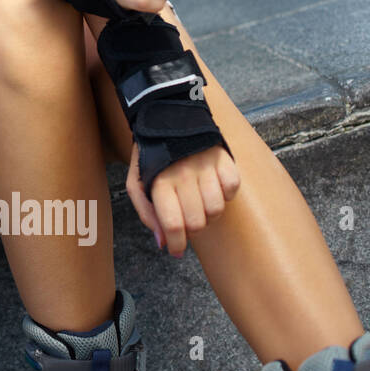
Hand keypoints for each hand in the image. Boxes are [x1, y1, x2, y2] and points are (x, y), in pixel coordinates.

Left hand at [124, 139, 240, 256]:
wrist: (169, 118)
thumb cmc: (152, 157)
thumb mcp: (137, 181)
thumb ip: (146, 213)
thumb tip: (162, 243)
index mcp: (160, 182)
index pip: (172, 224)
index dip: (176, 244)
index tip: (176, 252)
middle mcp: (183, 175)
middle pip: (197, 223)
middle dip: (191, 229)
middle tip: (186, 218)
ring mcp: (205, 167)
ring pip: (216, 210)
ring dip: (209, 213)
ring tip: (199, 201)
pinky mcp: (224, 159)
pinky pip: (232, 189)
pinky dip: (225, 193)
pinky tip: (213, 186)